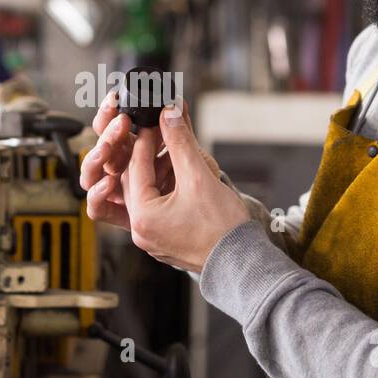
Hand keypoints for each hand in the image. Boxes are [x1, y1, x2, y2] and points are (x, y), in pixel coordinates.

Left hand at [119, 101, 250, 272]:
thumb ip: (181, 144)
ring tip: (175, 151)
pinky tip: (180, 173)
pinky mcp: (164, 238)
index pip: (136, 167)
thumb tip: (169, 114)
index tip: (157, 121)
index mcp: (142, 216)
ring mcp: (152, 236)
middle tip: (164, 132)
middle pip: (136, 181)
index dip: (147, 140)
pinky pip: (157, 206)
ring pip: (147, 193)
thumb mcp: (199, 178)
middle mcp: (141, 230)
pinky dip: (166, 187)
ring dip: (159, 171)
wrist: (242, 263)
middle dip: (150, 154)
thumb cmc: (223, 228)